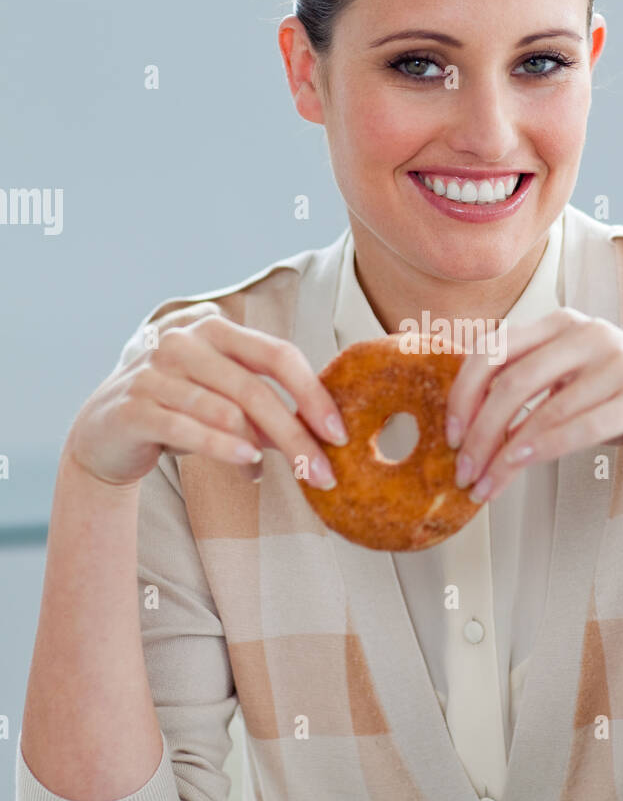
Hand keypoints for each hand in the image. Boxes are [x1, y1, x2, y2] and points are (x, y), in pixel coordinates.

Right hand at [65, 302, 347, 489]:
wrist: (104, 432)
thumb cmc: (179, 411)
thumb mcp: (225, 401)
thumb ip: (267, 409)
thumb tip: (322, 434)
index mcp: (215, 327)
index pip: (278, 354)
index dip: (313, 393)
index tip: (339, 433)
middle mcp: (183, 341)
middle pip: (255, 389)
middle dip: (296, 435)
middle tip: (322, 473)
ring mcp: (155, 371)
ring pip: (225, 412)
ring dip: (261, 450)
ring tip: (276, 473)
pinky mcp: (134, 407)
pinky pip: (189, 429)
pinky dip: (225, 450)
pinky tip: (250, 467)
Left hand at [444, 307, 622, 503]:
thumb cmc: (618, 398)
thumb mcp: (569, 377)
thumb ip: (526, 382)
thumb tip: (463, 419)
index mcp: (561, 323)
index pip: (494, 350)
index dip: (464, 393)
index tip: (451, 434)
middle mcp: (588, 334)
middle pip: (513, 382)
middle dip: (480, 432)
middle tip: (463, 469)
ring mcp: (618, 363)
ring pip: (544, 411)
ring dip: (507, 454)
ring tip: (487, 484)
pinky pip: (581, 426)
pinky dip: (544, 448)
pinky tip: (520, 466)